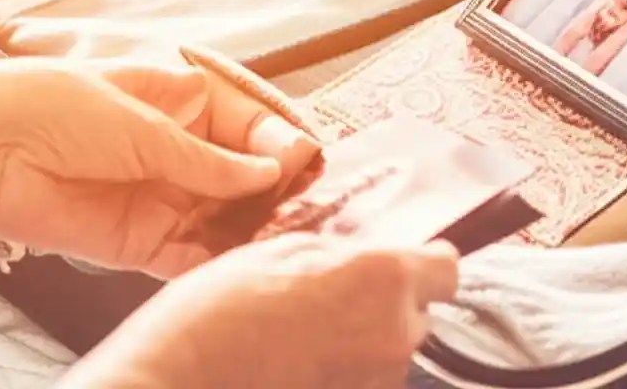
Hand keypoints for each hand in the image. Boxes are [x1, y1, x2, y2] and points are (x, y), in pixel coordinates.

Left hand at [0, 56, 316, 276]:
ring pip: (226, 217)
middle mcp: (178, 148)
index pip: (251, 123)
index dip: (280, 142)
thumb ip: (213, 158)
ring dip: (252, 228)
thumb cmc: (54, 108)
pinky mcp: (142, 240)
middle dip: (274, 190)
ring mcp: (163, 194)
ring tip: (280, 237)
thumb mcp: (149, 124)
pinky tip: (240, 260)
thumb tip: (272, 171)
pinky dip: (215, 261)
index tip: (305, 159)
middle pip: (245, 174)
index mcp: (183, 100)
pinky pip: (192, 255)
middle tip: (303, 204)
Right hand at [61, 234, 460, 388]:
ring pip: (389, 350)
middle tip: (331, 296)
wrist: (181, 381)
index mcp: (384, 277)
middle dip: (385, 302)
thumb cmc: (220, 314)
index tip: (406, 260)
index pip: (446, 269)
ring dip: (362, 340)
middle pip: (417, 312)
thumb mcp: (282, 250)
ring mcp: (378, 380)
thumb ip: (339, 253)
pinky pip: (364, 379)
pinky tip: (300, 361)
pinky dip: (343, 370)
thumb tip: (361, 254)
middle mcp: (396, 333)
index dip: (425, 262)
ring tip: (305, 332)